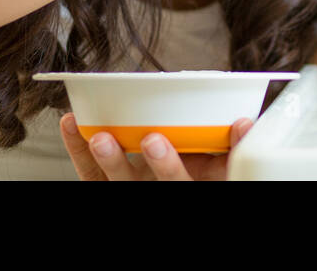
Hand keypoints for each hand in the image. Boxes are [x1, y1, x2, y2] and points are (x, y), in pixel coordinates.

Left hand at [60, 112, 253, 180]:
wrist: (167, 178)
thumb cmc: (200, 171)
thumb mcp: (222, 167)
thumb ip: (234, 148)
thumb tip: (245, 123)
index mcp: (188, 187)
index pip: (181, 184)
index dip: (175, 167)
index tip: (170, 141)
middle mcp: (155, 192)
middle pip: (150, 187)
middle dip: (154, 165)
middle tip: (152, 139)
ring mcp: (129, 189)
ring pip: (114, 182)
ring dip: (107, 159)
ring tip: (102, 136)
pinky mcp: (104, 184)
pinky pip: (87, 172)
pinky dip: (77, 147)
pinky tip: (72, 122)